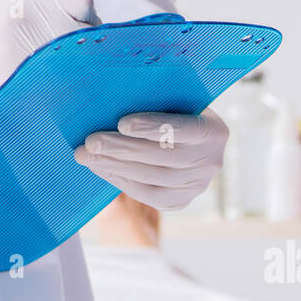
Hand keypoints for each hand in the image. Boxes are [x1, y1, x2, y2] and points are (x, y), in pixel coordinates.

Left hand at [73, 110, 226, 210]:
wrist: (189, 140)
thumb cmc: (174, 111)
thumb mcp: (174, 100)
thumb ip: (155, 100)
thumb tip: (114, 99)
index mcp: (213, 131)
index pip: (182, 129)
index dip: (152, 127)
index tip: (122, 123)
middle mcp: (211, 162)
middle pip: (162, 157)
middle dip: (122, 149)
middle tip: (91, 142)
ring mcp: (197, 186)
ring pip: (152, 178)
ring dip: (114, 166)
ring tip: (87, 155)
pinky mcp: (181, 201)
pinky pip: (148, 195)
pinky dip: (121, 181)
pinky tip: (102, 168)